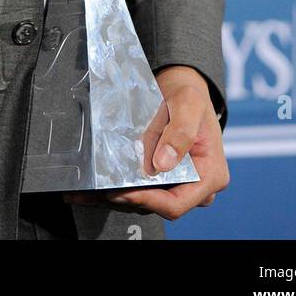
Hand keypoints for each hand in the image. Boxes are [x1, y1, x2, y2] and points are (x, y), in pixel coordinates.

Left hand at [62, 66, 228, 218]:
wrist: (182, 90)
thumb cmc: (190, 96)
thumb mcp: (189, 104)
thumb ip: (180, 132)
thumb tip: (163, 164)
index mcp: (210, 176)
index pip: (177, 203)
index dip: (148, 201)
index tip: (123, 192)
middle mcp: (196, 188)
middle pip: (158, 205)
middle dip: (125, 199)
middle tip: (96, 191)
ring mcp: (177, 186)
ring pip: (144, 201)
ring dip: (115, 198)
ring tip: (85, 193)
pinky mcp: (160, 181)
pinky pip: (138, 191)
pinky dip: (114, 190)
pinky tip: (88, 190)